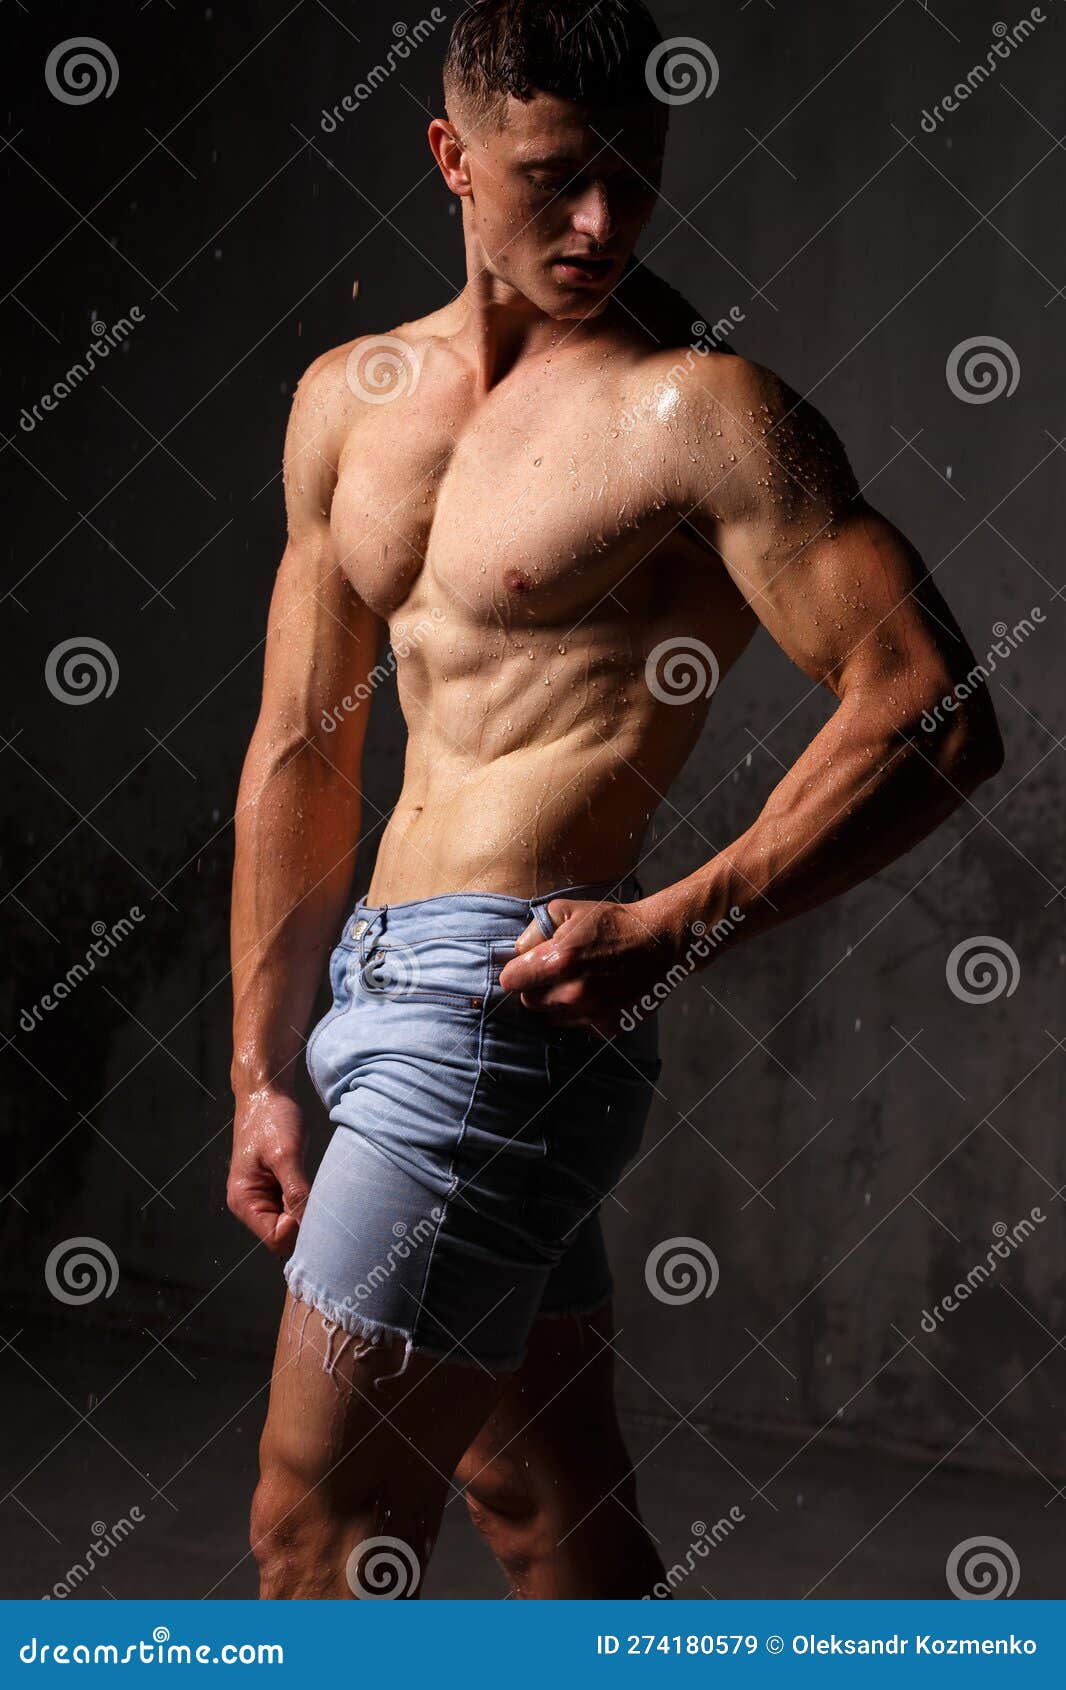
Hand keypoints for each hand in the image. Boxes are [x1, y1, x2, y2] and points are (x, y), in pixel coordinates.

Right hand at [227, 1089, 309, 1256]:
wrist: (267, 1093)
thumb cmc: (272, 1118)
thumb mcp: (285, 1155)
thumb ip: (296, 1193)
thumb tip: (308, 1226)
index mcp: (244, 1200)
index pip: (276, 1239)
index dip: (299, 1229)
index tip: (315, 1204)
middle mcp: (250, 1204)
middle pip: (284, 1236)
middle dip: (305, 1223)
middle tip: (324, 1198)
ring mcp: (264, 1197)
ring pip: (292, 1224)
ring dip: (308, 1212)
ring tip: (320, 1188)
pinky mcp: (277, 1188)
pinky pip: (296, 1208)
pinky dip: (309, 1202)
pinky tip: (317, 1185)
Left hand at [498, 897, 676, 1035]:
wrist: (660, 942)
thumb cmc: (612, 923)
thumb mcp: (567, 910)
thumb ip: (534, 929)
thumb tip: (519, 952)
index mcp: (558, 961)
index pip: (511, 981)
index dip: (516, 972)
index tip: (525, 967)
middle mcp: (572, 993)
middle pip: (529, 1003)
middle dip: (535, 988)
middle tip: (554, 973)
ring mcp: (591, 1013)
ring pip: (552, 1017)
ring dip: (557, 1004)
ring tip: (577, 983)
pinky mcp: (608, 1027)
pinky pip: (578, 1026)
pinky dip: (581, 1014)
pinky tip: (595, 995)